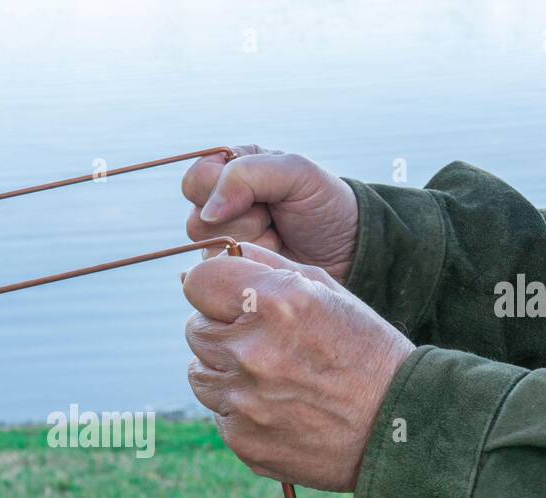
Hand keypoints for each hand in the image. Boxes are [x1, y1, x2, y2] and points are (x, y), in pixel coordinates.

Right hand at [182, 145, 359, 284]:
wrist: (350, 253)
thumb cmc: (326, 207)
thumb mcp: (296, 173)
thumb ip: (247, 176)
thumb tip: (208, 211)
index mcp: (233, 172)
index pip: (196, 181)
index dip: (220, 189)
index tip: (258, 195)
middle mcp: (222, 207)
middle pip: (197, 220)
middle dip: (241, 220)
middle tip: (273, 218)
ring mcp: (224, 244)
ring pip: (206, 249)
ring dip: (248, 243)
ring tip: (276, 237)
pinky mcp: (232, 275)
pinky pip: (220, 276)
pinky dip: (250, 266)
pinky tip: (272, 258)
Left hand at [182, 244, 412, 492]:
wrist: (399, 427)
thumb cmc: (364, 350)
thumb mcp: (327, 291)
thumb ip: (266, 266)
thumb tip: (210, 256)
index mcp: (276, 304)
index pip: (198, 281)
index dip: (211, 287)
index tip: (225, 296)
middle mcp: (252, 352)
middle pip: (195, 329)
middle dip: (222, 330)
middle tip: (263, 341)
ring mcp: (244, 401)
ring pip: (199, 373)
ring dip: (224, 369)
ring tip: (271, 375)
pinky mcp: (242, 439)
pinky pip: (219, 412)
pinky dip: (240, 408)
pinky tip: (280, 407)